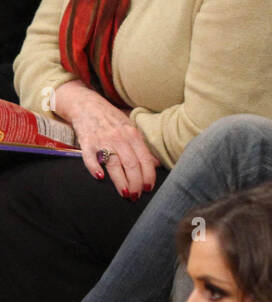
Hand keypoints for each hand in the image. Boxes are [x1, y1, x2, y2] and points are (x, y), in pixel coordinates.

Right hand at [55, 81, 158, 197]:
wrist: (86, 105)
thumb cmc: (112, 120)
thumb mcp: (131, 129)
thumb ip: (142, 147)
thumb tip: (155, 163)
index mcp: (133, 135)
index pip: (145, 159)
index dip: (148, 176)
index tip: (148, 188)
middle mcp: (120, 138)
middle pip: (131, 164)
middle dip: (136, 184)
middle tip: (136, 196)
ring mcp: (102, 140)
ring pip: (114, 164)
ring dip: (121, 182)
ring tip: (126, 194)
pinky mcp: (86, 142)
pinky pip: (90, 157)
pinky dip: (94, 168)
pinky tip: (100, 177)